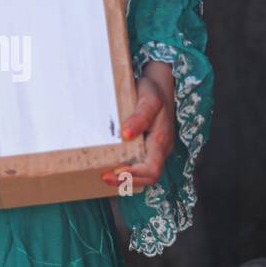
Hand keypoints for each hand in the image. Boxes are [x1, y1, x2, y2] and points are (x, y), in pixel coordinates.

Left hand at [101, 60, 174, 192]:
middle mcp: (160, 150)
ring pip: (142, 174)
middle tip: (104, 176)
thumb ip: (140, 116)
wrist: (157, 85)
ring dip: (124, 179)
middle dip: (126, 181)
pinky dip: (125, 171)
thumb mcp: (148, 100)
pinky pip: (138, 164)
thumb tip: (127, 135)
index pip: (152, 170)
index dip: (134, 176)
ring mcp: (154, 150)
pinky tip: (110, 167)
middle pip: (147, 177)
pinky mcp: (146, 147)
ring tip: (105, 175)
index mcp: (162, 141)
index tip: (114, 171)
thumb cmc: (153, 92)